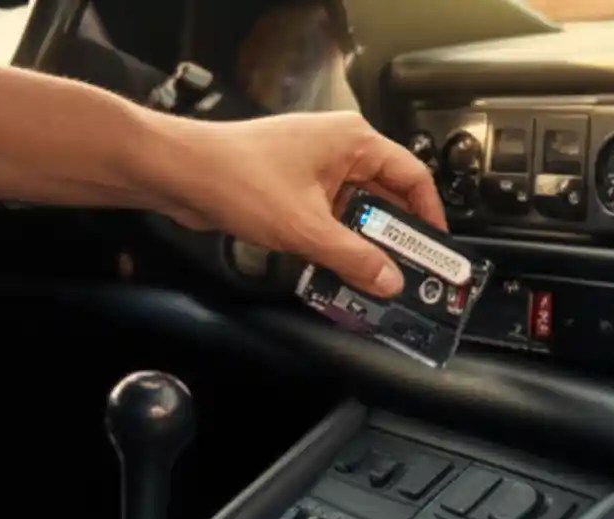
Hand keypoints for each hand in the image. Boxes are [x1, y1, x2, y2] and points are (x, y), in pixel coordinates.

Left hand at [143, 111, 445, 296]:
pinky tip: (339, 270)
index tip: (436, 251)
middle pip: (387, 196)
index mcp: (354, 142)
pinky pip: (330, 215)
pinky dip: (337, 241)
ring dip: (363, 244)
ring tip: (373, 279)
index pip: (413, 177)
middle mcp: (339, 148)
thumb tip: (390, 281)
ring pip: (357, 210)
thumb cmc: (238, 179)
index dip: (430, 216)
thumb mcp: (306, 228)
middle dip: (395, 237)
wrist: (178, 172)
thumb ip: (354, 258)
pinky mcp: (294, 185)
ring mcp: (315, 166)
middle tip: (408, 274)